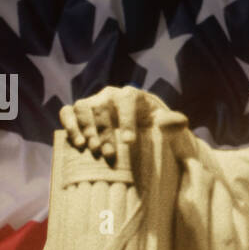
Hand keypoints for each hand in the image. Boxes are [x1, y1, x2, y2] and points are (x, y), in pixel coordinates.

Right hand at [59, 86, 181, 163]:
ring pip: (83, 108)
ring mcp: (94, 102)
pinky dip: (68, 124)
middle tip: (110, 154)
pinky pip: (68, 112)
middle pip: (102, 108)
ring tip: (92, 149)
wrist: (140, 127)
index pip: (127, 101)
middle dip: (105, 132)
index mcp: (132, 95)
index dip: (126, 120)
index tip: (129, 142)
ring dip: (85, 128)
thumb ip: (173, 124)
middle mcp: (110, 95)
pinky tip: (76, 142)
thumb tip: (180, 121)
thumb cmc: (155, 126)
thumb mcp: (167, 125)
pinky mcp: (81, 113)